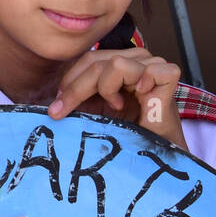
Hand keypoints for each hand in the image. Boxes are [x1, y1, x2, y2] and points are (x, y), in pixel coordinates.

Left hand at [48, 48, 187, 150]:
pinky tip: (134, 100)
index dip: (69, 80)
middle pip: (96, 61)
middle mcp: (137, 60)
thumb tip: (47, 99)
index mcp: (121, 63)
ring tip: (114, 107)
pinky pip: (139, 70)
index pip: (88, 60)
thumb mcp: (96, 110)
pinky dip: (132, 85)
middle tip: (62, 111)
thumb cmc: (128, 134)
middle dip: (75, 89)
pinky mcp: (168, 74)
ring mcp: (153, 65)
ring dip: (105, 88)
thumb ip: (79, 96)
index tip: (56, 106)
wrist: (157, 157)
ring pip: (113, 64)